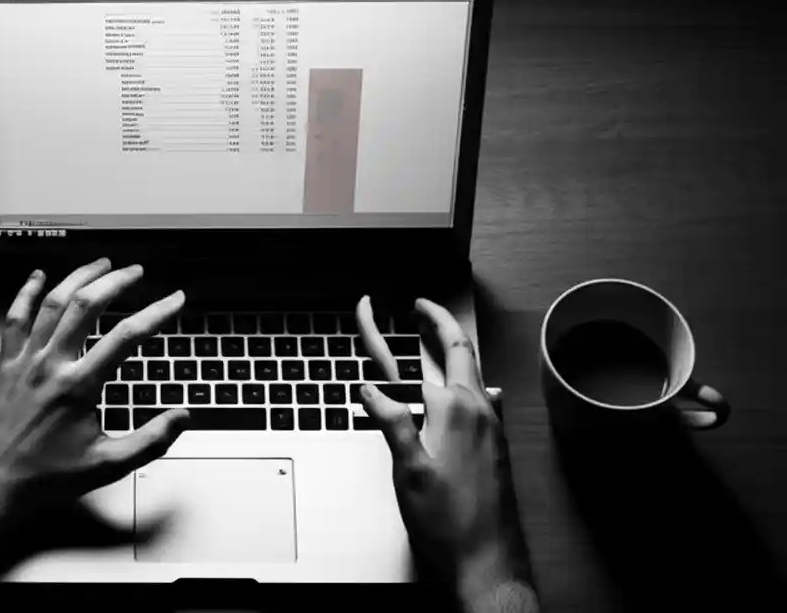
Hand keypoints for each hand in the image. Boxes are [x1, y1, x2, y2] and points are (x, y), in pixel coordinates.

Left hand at [0, 259, 189, 507]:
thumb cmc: (47, 477)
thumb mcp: (108, 466)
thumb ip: (151, 441)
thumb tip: (182, 417)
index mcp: (80, 387)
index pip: (127, 337)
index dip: (156, 312)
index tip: (174, 300)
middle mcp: (52, 365)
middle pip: (87, 306)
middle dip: (116, 282)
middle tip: (136, 272)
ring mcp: (26, 360)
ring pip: (53, 304)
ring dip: (78, 278)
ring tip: (100, 264)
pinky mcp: (6, 364)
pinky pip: (15, 319)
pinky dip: (26, 293)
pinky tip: (38, 276)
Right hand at [356, 297, 534, 605]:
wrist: (488, 561)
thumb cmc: (449, 522)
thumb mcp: (408, 470)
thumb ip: (391, 423)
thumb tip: (371, 390)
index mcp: (455, 410)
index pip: (434, 351)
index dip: (410, 325)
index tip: (392, 306)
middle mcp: (479, 411)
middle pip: (463, 352)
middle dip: (442, 324)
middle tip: (422, 308)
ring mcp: (492, 428)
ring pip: (474, 374)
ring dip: (455, 352)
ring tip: (435, 341)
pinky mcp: (496, 447)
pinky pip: (480, 400)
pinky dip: (463, 383)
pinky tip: (459, 394)